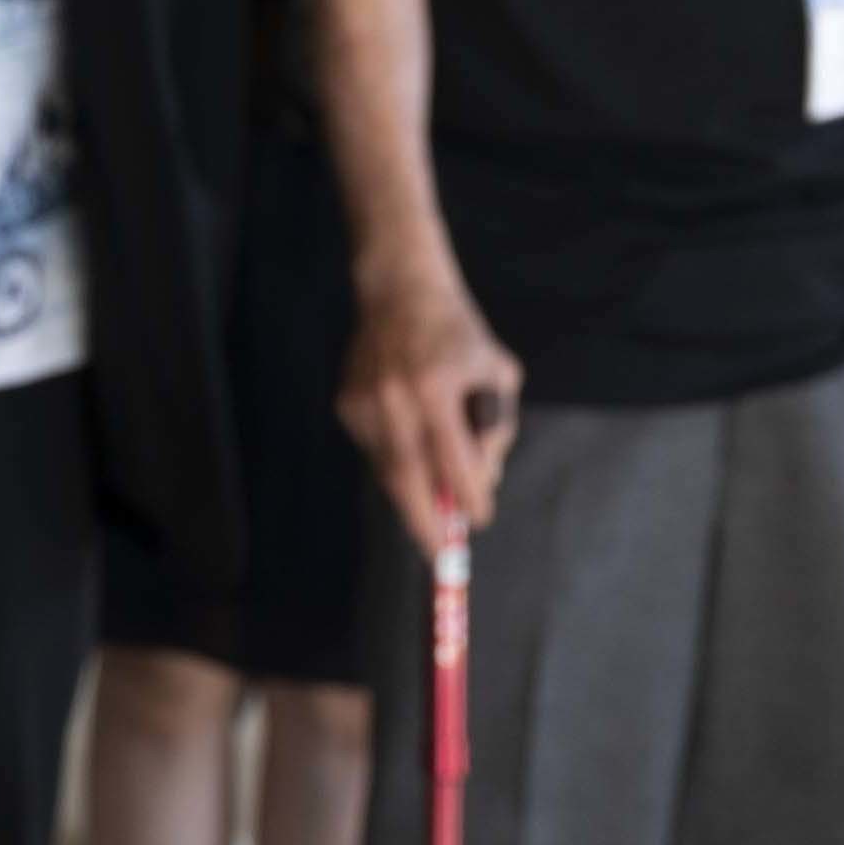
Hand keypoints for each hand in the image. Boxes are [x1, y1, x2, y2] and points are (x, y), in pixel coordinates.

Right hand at [341, 274, 520, 557]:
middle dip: (425, 524)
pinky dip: (395, 462)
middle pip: (408, 481)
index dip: (468, 499)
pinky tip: (412, 450)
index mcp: (436, 389)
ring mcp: (364, 402)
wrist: (401, 290)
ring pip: (387, 470)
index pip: (454, 463)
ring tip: (430, 512)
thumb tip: (481, 481)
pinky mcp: (346, 403)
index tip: (478, 522)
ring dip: (411, 495)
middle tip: (441, 554)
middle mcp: (395, 399)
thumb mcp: (497, 375)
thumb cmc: (459, 334)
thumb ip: (494, 429)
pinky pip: (374, 449)